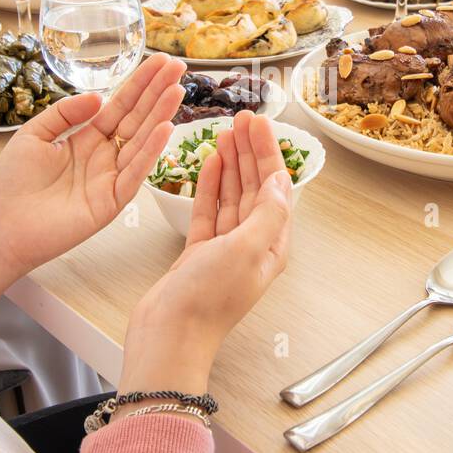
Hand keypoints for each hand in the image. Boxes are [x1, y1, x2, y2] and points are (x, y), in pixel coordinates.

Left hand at [0, 53, 186, 349]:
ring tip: (176, 90)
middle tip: (178, 67)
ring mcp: (110, 179)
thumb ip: (65, 113)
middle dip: (157, 93)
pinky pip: (135, 173)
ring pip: (141, 142)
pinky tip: (164, 129)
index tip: (160, 62)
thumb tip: (99, 97)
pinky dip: (150, 152)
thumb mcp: (34, 134)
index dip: (139, 84)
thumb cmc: (11, 183)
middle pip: (137, 119)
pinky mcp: (111, 202)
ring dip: (160, 115)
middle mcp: (104, 157)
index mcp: (86, 139)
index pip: (120, 106)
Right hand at [118, 112, 293, 394]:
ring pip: (232, 195)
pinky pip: (208, 210)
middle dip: (250, 151)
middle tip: (242, 118)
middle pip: (255, 187)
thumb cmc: (208, 299)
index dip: (268, 152)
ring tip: (226, 132)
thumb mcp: (247, 249)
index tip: (259, 122)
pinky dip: (211, 185)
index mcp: (272, 245)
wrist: (169, 335)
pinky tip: (210, 163)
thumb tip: (283, 181)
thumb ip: (268, 213)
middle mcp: (252, 245)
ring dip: (231, 163)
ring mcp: (224, 249)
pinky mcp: (198, 253)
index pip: (275, 188)